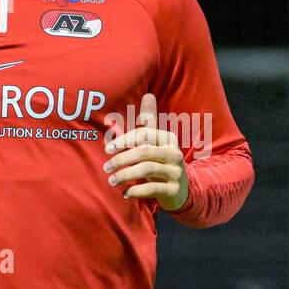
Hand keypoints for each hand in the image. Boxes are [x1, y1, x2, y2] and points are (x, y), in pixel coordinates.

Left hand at [103, 92, 188, 210]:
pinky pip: (152, 188)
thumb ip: (150, 121)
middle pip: (144, 151)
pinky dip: (135, 191)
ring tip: (111, 181)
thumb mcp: (157, 142)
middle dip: (121, 159)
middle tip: (106, 167)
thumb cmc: (162, 161)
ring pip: (147, 169)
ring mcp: (176, 172)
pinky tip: (125, 193)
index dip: (124, 140)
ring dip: (125, 175)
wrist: (182, 190)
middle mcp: (174, 153)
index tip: (107, 149)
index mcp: (168, 139)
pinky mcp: (174, 190)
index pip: (143, 134)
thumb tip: (148, 94)